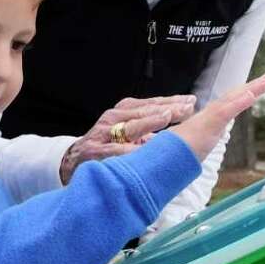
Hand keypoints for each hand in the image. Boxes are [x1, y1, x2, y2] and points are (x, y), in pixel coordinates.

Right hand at [58, 96, 198, 183]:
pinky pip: (114, 150)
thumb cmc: (107, 145)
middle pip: (143, 112)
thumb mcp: (127, 131)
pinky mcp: (94, 152)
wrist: (72, 162)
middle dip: (166, 109)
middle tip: (187, 108)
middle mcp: (113, 119)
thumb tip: (183, 115)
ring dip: (148, 122)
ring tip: (166, 118)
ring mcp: (103, 135)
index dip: (172, 102)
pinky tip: (142, 149)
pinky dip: (127, 149)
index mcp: (123, 112)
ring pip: (129, 126)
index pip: (151, 104)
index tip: (191, 101)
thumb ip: (149, 125)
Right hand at [170, 74, 264, 159]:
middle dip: (251, 88)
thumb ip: (183, 146)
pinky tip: (251, 95)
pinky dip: (239, 102)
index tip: (253, 90)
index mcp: (204, 123)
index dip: (239, 96)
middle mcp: (207, 118)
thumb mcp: (181, 148)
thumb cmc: (169, 156)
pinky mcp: (207, 125)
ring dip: (250, 90)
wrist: (160, 162)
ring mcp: (207, 120)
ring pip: (232, 100)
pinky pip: (226, 112)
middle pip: (232, 98)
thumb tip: (171, 147)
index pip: (226, 106)